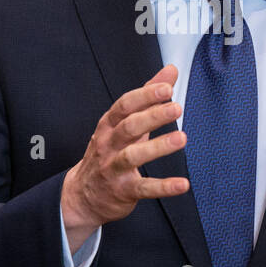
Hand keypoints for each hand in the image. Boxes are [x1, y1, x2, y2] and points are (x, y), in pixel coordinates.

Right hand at [60, 64, 190, 251]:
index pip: (125, 105)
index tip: (166, 88)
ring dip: (158, 147)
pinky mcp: (124, 190)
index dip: (145, 95)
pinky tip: (181, 184)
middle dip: (152, 116)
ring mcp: (114, 168)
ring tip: (181, 138)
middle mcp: (109, 145)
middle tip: (175, 108)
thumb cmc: (109, 153)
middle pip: (129, 127)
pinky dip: (164, 186)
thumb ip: (149, 96)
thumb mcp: (124, 122)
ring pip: (133, 155)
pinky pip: (144, 188)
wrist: (83, 195)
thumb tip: (170, 71)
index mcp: (110, 125)